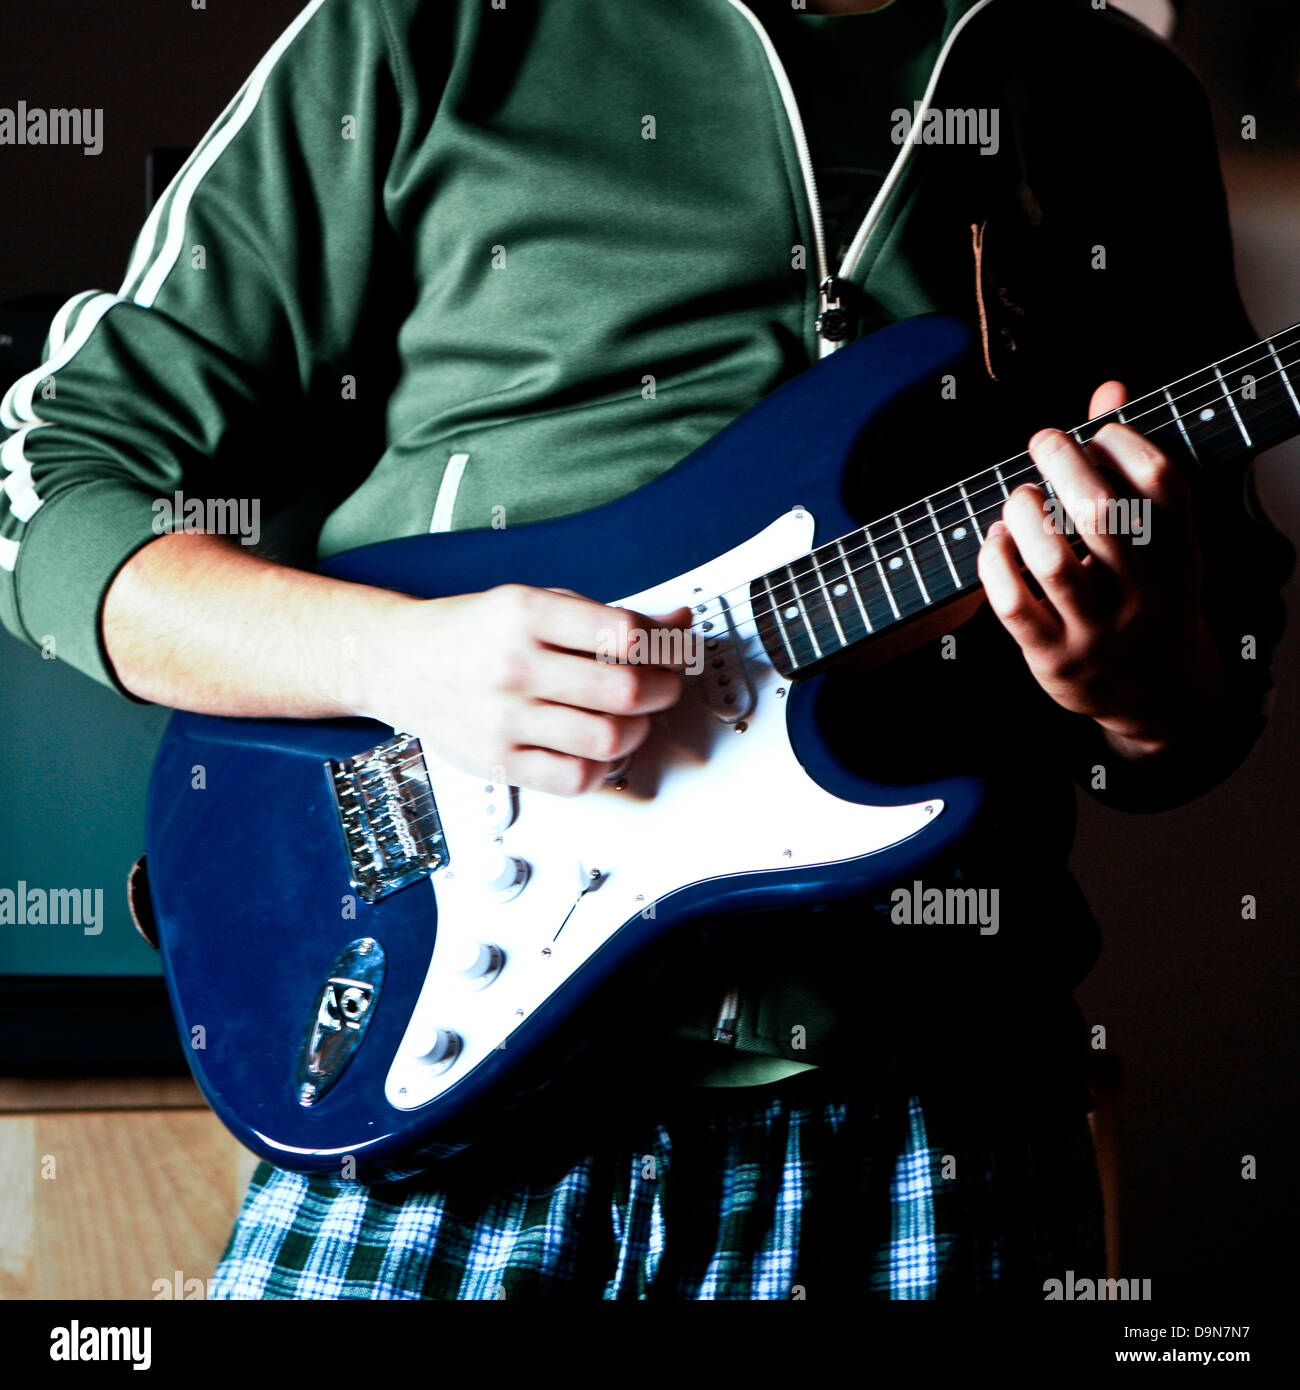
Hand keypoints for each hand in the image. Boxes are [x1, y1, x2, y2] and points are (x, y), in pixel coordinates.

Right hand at [353, 584, 691, 793]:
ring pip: (608, 739)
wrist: (400, 662)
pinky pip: (575, 779)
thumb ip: (608, 616)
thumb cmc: (472, 633)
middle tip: (664, 688)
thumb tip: (677, 622)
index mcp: (527, 615)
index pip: (625, 634)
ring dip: (639, 731)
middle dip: (664, 691)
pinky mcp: (499, 761)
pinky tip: (600, 751)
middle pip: (625, 691)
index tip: (675, 653)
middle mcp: (515, 665)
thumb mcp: (536, 603)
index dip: (666, 647)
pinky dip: (603, 769)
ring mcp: (505, 718)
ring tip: (633, 720)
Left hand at [976, 381, 1223, 754]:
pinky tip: (996, 539)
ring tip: (1020, 496)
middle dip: (1062, 463)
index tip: (1097, 434)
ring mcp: (1099, 629)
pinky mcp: (1055, 656)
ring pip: (1053, 561)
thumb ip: (1127, 463)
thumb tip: (1109, 387)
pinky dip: (995, 562)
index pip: (1161, 483)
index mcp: (1177, 552)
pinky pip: (1014, 604)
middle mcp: (1143, 592)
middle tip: (1043, 442)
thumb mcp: (1158, 537)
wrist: (1161, 694)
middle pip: (1100, 514)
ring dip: (1025, 513)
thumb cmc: (1148, 594)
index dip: (1124, 442)